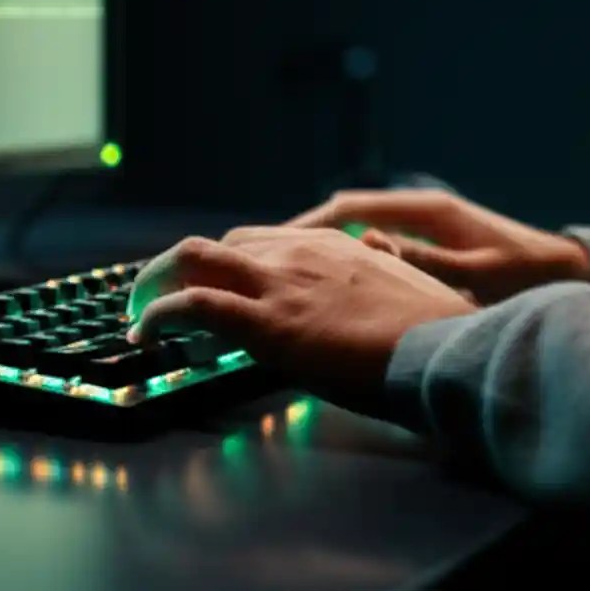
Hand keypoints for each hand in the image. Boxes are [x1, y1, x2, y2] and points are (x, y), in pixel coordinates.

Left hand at [126, 227, 476, 417]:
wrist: (449, 349)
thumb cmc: (440, 330)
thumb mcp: (406, 286)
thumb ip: (378, 271)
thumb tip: (375, 262)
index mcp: (332, 243)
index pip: (259, 241)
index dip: (227, 265)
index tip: (214, 287)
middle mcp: (297, 250)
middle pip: (220, 247)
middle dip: (185, 269)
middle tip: (164, 296)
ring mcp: (279, 282)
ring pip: (193, 260)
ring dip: (159, 283)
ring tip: (140, 310)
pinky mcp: (265, 321)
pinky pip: (191, 305)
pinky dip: (157, 314)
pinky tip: (143, 332)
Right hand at [286, 189, 589, 303]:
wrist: (568, 272)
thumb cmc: (528, 277)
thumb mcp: (477, 273)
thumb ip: (424, 260)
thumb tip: (369, 245)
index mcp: (427, 210)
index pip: (350, 208)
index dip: (309, 225)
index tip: (275, 245)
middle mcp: (419, 209)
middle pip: (345, 213)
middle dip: (304, 232)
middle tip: (264, 257)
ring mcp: (423, 223)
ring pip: (356, 227)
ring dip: (322, 244)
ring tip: (284, 270)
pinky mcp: (428, 240)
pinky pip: (373, 242)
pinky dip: (345, 255)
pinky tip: (329, 279)